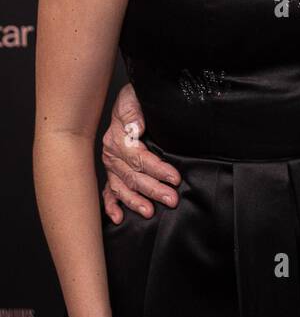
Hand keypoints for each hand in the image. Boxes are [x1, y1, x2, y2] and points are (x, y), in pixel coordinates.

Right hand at [101, 83, 180, 221]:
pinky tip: (118, 218)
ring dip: (135, 201)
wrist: (129, 98)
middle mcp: (112, 154)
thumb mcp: (133, 98)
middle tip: (171, 199)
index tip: (174, 177)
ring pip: (122, 187)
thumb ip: (133, 112)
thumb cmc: (135, 99)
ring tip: (150, 212)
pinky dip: (111, 205)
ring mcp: (111, 165)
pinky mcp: (113, 172)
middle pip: (132, 176)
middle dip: (152, 189)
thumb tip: (135, 128)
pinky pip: (109, 191)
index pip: (138, 157)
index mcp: (118, 137)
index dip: (157, 169)